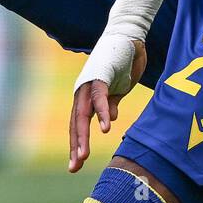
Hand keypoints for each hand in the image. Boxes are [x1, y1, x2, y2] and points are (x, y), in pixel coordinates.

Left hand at [68, 34, 146, 172]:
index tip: (76, 165)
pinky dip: (102, 112)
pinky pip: (100, 97)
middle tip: (74, 167)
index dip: (76, 144)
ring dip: (84, 135)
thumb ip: (112, 104)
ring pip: (83, 113)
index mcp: (87, 96)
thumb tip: (109, 122)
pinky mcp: (101, 75)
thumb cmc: (123, 62)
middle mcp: (84, 91)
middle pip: (76, 123)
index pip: (78, 125)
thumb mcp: (119, 89)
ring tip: (84, 155)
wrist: (128, 35)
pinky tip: (106, 127)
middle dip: (75, 146)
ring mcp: (90, 83)